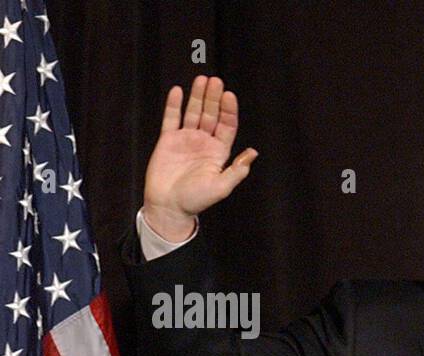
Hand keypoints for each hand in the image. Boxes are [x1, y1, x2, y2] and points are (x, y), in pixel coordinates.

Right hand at [142, 76, 257, 241]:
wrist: (169, 206)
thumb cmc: (196, 200)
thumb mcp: (221, 186)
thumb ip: (237, 170)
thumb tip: (253, 153)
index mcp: (219, 153)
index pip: (227, 126)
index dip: (229, 110)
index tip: (229, 95)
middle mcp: (204, 143)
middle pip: (211, 115)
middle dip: (213, 98)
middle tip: (215, 80)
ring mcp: (185, 140)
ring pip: (192, 112)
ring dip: (197, 96)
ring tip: (201, 79)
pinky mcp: (168, 140)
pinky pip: (171, 118)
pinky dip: (174, 105)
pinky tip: (178, 91)